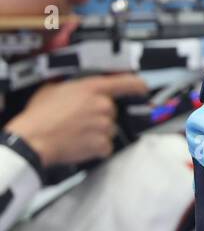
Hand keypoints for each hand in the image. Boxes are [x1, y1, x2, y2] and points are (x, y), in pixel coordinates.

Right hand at [6, 73, 148, 170]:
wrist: (32, 141)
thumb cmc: (39, 116)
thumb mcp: (52, 88)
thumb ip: (71, 85)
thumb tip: (74, 86)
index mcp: (93, 88)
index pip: (127, 82)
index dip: (138, 85)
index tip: (142, 88)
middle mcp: (103, 105)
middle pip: (112, 110)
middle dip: (100, 115)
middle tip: (80, 120)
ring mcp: (104, 126)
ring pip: (109, 129)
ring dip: (98, 132)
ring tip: (77, 133)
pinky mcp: (101, 145)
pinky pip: (106, 146)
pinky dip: (96, 148)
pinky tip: (80, 145)